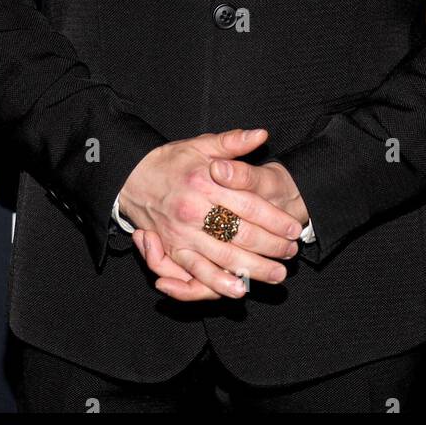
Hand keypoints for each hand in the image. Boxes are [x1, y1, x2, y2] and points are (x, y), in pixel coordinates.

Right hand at [119, 127, 303, 301]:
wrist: (132, 176)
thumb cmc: (171, 160)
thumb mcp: (201, 144)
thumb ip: (233, 142)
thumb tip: (261, 134)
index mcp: (204, 182)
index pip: (249, 205)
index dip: (274, 219)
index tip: (293, 228)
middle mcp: (192, 210)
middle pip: (240, 234)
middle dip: (270, 246)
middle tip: (291, 253)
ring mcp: (181, 233)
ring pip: (223, 256)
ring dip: (253, 269)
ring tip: (276, 274)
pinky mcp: (171, 249)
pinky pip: (196, 272)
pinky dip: (218, 283)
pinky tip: (239, 290)